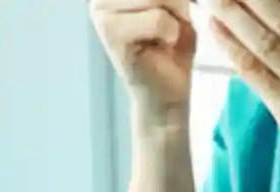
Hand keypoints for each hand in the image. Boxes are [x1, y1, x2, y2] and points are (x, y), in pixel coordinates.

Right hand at [91, 0, 197, 125]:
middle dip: (178, 1)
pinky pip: (158, 19)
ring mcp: (101, 12)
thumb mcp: (178, 6)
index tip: (177, 12)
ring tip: (168, 35)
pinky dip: (172, 34)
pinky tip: (163, 46)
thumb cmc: (173, 48)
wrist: (168, 95)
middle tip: (175, 24)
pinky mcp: (110, 33)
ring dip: (176, 17)